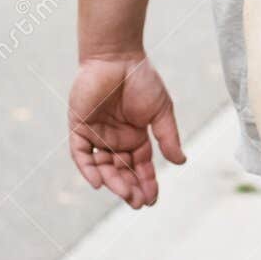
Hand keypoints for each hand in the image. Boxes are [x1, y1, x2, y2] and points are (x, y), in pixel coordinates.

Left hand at [67, 54, 185, 207]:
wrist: (118, 56)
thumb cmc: (142, 79)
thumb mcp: (161, 111)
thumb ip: (168, 137)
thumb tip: (181, 162)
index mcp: (135, 136)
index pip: (140, 166)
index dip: (147, 183)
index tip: (152, 199)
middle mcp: (115, 139)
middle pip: (122, 170)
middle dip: (130, 187)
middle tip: (138, 202)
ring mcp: (96, 134)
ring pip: (103, 166)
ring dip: (113, 182)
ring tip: (126, 194)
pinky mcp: (79, 127)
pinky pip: (81, 154)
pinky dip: (87, 169)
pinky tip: (98, 183)